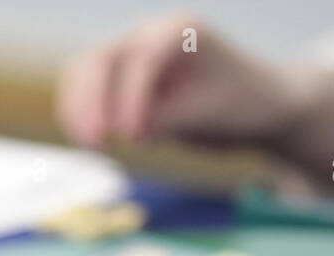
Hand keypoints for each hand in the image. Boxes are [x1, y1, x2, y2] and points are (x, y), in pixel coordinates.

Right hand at [56, 14, 333, 167]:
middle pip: (102, 59)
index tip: (134, 137)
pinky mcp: (121, 77)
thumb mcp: (209, 113)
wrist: (255, 102)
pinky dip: (81, 112)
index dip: (132, 98)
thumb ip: (168, 118)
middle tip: (95, 144)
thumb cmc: (240, 103)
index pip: (142, 60)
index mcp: (179, 31)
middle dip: (92, 102)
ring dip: (79, 107)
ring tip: (90, 146)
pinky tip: (90, 141)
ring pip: (86, 70)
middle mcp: (148, 33)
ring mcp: (131, 52)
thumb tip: (124, 128)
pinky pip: (87, 88)